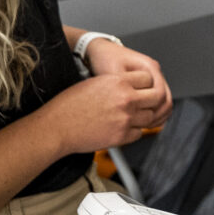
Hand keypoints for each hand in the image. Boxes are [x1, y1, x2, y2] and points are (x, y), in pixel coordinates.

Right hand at [40, 67, 170, 154]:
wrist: (57, 127)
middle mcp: (126, 98)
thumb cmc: (69, 105)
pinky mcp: (122, 136)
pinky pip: (139, 133)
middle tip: (145, 103)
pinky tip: (123, 128)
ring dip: (144, 117)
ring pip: (151, 117)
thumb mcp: (94, 83)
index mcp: (118, 81)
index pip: (148, 78)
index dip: (146, 84)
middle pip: (156, 97)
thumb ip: (116, 83)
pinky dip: (135, 131)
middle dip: (152, 100)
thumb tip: (131, 85)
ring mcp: (126, 118)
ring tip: (132, 117)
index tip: (143, 88)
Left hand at [84, 38, 173, 121]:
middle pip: (166, 98)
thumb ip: (123, 88)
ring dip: (157, 115)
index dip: (153, 109)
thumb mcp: (111, 73)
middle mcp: (154, 71)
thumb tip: (133, 107)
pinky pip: (158, 100)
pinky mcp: (148, 83)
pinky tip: (144, 120)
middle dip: (158, 115)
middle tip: (144, 127)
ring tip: (144, 126)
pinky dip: (154, 111)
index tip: (143, 120)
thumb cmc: (104, 59)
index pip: (160, 92)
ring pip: (164, 101)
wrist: (100, 51)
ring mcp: (153, 77)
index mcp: (148, 66)